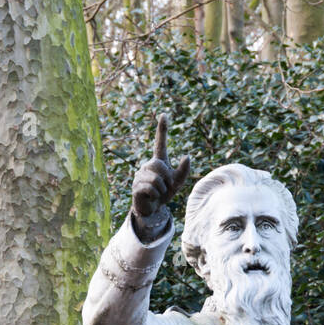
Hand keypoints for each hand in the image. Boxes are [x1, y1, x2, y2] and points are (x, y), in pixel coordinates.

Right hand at [131, 114, 190, 241]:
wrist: (153, 209)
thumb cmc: (164, 194)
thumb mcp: (177, 183)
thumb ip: (183, 171)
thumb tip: (187, 156)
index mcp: (158, 162)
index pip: (160, 143)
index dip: (162, 130)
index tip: (164, 114)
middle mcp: (148, 165)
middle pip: (160, 165)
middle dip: (167, 179)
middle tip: (165, 188)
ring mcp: (140, 175)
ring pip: (156, 179)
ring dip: (162, 189)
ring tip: (158, 194)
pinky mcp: (136, 186)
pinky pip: (151, 188)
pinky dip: (156, 195)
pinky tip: (152, 197)